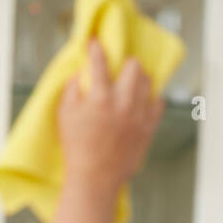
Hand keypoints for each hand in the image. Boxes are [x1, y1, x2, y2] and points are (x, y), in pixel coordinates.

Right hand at [58, 37, 164, 189]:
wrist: (95, 179)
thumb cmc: (76, 147)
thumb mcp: (64, 115)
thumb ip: (72, 90)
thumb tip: (80, 74)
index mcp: (100, 97)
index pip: (100, 61)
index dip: (97, 48)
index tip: (95, 44)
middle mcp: (123, 103)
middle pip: (134, 67)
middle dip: (126, 63)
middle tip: (120, 68)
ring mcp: (139, 116)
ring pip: (148, 83)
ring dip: (139, 79)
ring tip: (132, 84)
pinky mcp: (148, 130)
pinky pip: (158, 104)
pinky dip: (151, 98)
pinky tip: (143, 101)